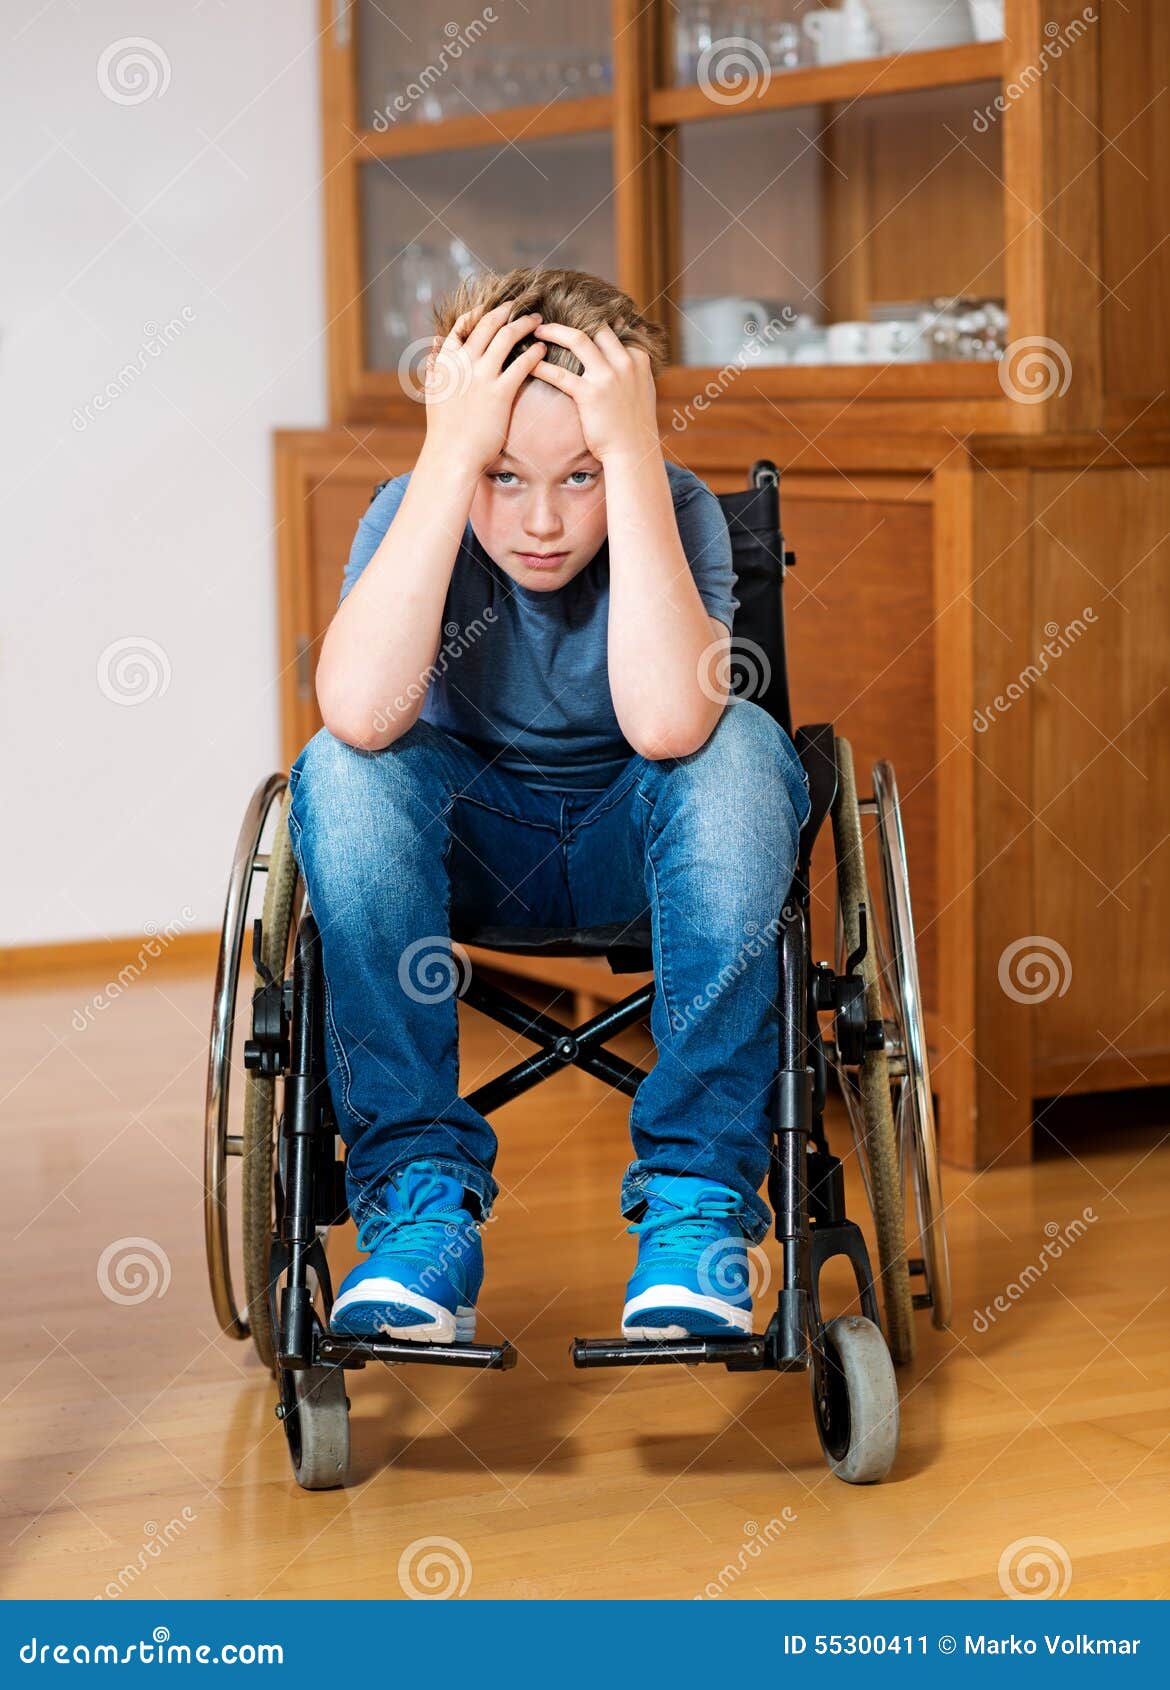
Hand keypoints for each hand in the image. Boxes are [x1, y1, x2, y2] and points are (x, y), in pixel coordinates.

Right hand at [421, 303, 546, 473]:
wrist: (452, 454)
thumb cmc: (444, 428)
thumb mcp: (433, 391)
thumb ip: (435, 365)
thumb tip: (436, 343)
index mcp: (446, 360)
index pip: (462, 325)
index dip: (480, 312)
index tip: (493, 308)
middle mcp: (464, 362)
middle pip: (488, 324)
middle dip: (507, 310)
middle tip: (522, 306)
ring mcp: (482, 376)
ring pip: (506, 336)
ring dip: (525, 324)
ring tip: (538, 321)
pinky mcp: (500, 392)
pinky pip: (522, 363)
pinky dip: (535, 352)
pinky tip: (543, 349)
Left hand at [529, 323, 658, 462]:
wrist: (634, 451)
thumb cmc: (635, 423)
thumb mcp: (644, 386)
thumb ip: (635, 362)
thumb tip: (630, 339)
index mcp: (638, 359)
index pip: (615, 328)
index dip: (595, 318)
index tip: (578, 314)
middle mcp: (624, 363)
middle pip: (596, 327)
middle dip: (572, 319)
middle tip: (551, 318)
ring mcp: (607, 377)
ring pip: (577, 339)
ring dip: (554, 331)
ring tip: (537, 331)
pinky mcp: (590, 395)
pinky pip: (560, 374)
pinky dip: (542, 366)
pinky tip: (529, 364)